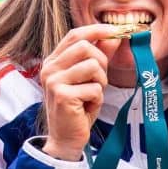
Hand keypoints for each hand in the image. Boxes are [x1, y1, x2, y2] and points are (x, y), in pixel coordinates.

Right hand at [40, 24, 125, 161]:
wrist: (66, 139)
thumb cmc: (78, 108)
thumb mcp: (89, 79)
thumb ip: (99, 56)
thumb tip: (115, 36)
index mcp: (54, 61)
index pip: (75, 35)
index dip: (97, 30)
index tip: (117, 30)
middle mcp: (50, 68)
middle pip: (85, 47)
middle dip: (101, 61)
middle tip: (101, 79)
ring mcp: (54, 81)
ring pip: (92, 66)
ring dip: (101, 82)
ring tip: (93, 95)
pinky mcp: (62, 96)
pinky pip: (94, 88)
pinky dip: (97, 98)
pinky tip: (88, 107)